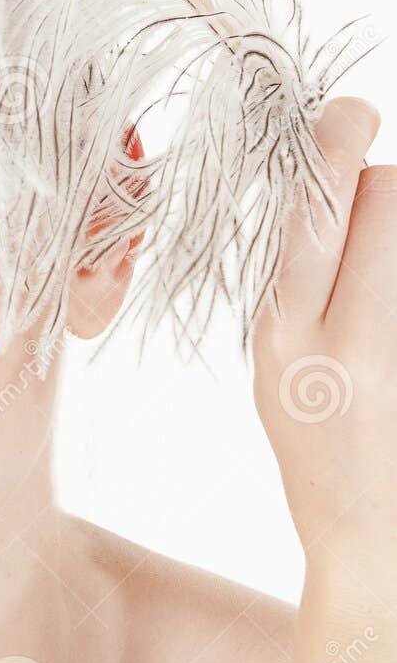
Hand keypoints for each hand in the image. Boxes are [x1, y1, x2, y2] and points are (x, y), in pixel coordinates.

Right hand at [251, 97, 395, 581]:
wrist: (378, 550)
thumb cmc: (323, 452)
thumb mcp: (277, 367)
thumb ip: (297, 287)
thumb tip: (328, 192)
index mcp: (286, 338)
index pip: (312, 211)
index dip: (333, 146)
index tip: (351, 112)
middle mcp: (346, 344)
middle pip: (385, 201)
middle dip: (383, 187)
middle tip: (380, 202)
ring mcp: (395, 356)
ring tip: (385, 278)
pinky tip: (389, 314)